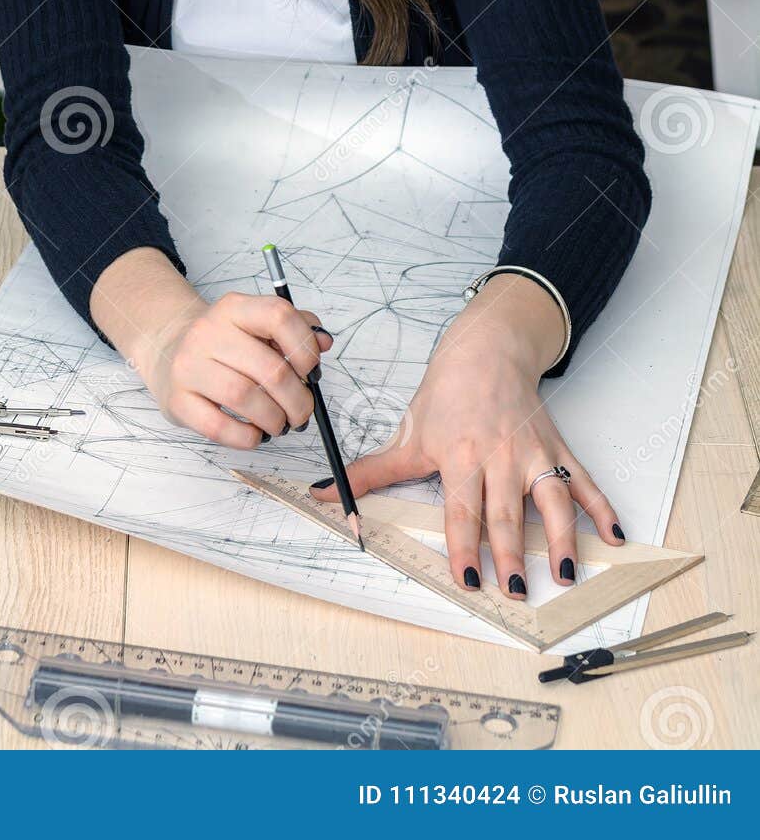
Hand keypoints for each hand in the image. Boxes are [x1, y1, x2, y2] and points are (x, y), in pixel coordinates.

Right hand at [133, 291, 332, 448]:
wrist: (167, 349)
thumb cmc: (224, 343)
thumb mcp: (256, 323)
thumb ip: (295, 327)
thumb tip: (324, 342)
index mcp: (234, 308)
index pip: (279, 315)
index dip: (305, 346)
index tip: (310, 370)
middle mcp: (208, 332)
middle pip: (269, 369)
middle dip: (297, 400)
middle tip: (302, 413)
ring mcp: (189, 366)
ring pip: (244, 397)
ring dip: (274, 420)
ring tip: (279, 424)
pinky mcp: (178, 400)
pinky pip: (218, 427)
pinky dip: (246, 437)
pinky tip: (255, 433)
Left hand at [309, 277, 625, 597]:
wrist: (487, 348)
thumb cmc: (446, 393)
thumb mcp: (408, 433)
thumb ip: (370, 472)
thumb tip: (326, 494)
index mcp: (460, 455)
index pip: (462, 509)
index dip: (465, 546)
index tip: (469, 580)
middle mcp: (500, 456)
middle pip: (507, 512)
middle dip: (512, 554)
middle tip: (516, 591)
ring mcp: (533, 452)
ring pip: (552, 500)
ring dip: (562, 538)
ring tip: (567, 573)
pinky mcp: (557, 447)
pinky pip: (583, 480)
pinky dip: (601, 508)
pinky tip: (613, 536)